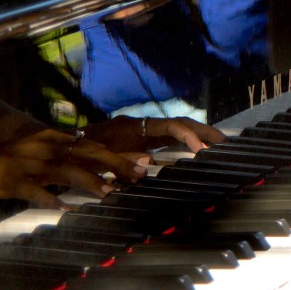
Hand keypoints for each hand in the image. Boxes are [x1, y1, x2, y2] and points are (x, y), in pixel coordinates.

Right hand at [0, 128, 147, 207]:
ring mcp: (26, 164)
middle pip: (85, 153)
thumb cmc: (8, 165)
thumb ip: (64, 156)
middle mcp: (41, 147)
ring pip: (65, 171)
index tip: (141, 160)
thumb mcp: (39, 154)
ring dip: (90, 182)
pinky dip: (54, 201)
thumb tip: (97, 162)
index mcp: (49, 138)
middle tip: (138, 174)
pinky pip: (36, 193)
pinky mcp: (10, 182)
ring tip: (110, 192)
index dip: (116, 153)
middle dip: (114, 163)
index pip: (90, 144)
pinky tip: (70, 209)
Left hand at [81, 116, 224, 156]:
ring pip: (176, 128)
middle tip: (224, 142)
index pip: (169, 126)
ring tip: (218, 144)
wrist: (66, 148)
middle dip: (202, 131)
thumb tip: (149, 167)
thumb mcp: (100, 161)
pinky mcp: (142, 138)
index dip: (188, 135)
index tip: (202, 149)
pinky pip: (168, 136)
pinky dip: (185, 140)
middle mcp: (143, 125)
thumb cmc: (81, 156)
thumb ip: (122, 164)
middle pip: (179, 122)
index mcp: (135, 127)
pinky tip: (197, 149)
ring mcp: (143, 130)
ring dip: (197, 135)